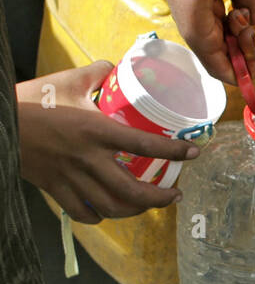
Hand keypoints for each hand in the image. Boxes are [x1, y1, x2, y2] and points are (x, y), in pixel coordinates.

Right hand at [17, 62, 199, 223]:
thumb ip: (96, 73)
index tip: (194, 153)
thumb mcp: (66, 80)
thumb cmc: (31, 100)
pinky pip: (83, 212)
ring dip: (136, 211)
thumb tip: (115, 67)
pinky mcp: (54, 188)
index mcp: (96, 130)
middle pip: (132, 190)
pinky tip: (110, 211)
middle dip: (160, 197)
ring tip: (149, 205)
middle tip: (175, 195)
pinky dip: (100, 216)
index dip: (174, 152)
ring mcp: (71, 178)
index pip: (145, 145)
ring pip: (112, 207)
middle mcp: (88, 159)